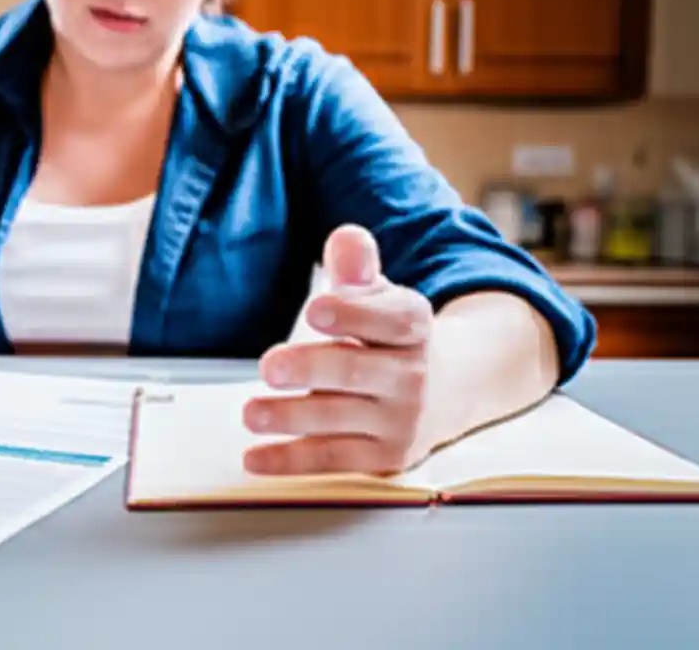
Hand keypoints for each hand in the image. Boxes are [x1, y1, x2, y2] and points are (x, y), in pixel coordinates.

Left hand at [244, 224, 435, 475]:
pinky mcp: (383, 458)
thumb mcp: (378, 297)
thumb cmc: (388, 336)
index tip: (315, 309)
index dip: (355, 313)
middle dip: (311, 369)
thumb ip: (357, 270)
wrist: (448, 392)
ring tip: (250, 413)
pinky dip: (290, 460)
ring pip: (339, 420)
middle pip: (358, 372)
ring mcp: (399, 422)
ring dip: (291, 418)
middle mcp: (412, 376)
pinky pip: (332, 460)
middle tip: (270, 366)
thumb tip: (346, 238)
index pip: (392, 319)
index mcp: (413, 326)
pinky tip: (254, 458)